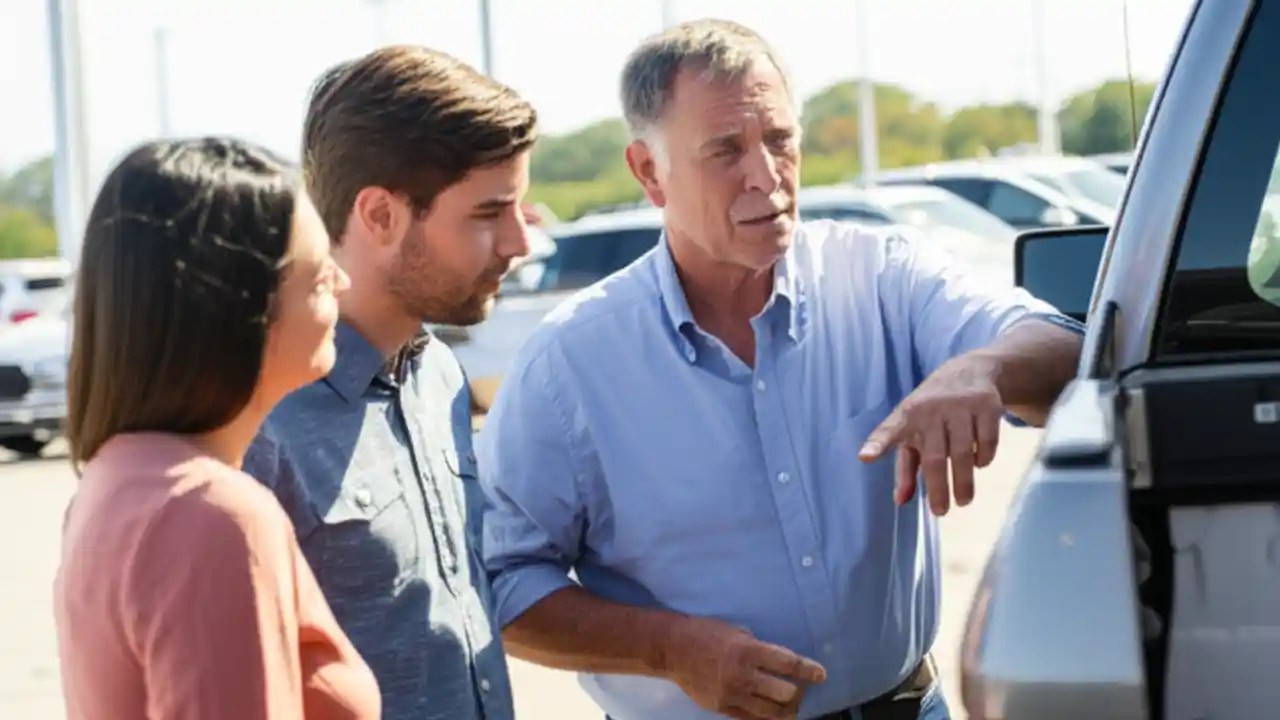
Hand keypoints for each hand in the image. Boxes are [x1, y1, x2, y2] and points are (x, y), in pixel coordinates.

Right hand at [660, 615, 826, 719]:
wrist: (673, 650)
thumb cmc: (706, 633)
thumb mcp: (735, 631)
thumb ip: (757, 646)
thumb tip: (776, 660)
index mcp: (747, 650)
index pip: (787, 663)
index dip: (808, 670)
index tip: (821, 675)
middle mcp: (742, 674)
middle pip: (784, 692)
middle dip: (796, 693)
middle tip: (799, 690)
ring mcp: (732, 694)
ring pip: (771, 711)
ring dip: (786, 710)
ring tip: (791, 707)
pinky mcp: (722, 708)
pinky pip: (751, 718)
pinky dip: (765, 717)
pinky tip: (771, 714)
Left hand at [858, 353, 1003, 515]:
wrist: (969, 370)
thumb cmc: (932, 410)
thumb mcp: (914, 431)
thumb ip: (906, 467)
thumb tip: (900, 502)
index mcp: (906, 416)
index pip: (888, 431)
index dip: (877, 444)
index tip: (865, 457)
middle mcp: (931, 410)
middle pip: (934, 456)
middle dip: (937, 487)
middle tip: (940, 512)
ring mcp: (960, 406)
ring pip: (962, 451)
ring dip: (963, 480)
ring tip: (963, 501)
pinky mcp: (986, 406)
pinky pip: (986, 441)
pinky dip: (983, 458)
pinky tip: (979, 464)